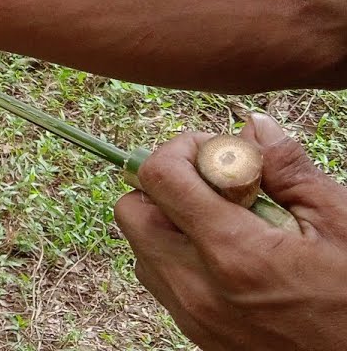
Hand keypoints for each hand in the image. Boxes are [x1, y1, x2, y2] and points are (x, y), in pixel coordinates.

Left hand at [115, 113, 346, 349]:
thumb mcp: (342, 224)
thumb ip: (288, 171)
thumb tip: (253, 127)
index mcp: (233, 252)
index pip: (158, 176)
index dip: (182, 150)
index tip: (219, 153)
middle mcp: (197, 287)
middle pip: (132, 211)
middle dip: (165, 184)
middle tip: (217, 183)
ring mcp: (192, 316)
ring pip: (139, 248)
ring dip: (168, 222)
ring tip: (227, 221)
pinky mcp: (197, 335)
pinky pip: (160, 282)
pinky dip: (178, 257)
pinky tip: (229, 256)